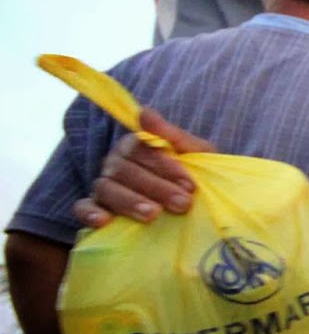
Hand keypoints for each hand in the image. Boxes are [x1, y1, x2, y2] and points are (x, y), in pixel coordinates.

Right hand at [72, 108, 211, 227]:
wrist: (200, 207)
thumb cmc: (193, 177)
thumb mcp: (195, 155)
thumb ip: (173, 135)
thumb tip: (145, 112)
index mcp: (136, 146)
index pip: (140, 149)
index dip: (165, 166)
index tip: (190, 185)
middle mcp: (115, 163)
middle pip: (124, 170)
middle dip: (155, 187)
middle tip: (182, 204)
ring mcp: (103, 186)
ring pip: (106, 188)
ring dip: (129, 201)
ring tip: (153, 215)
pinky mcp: (95, 209)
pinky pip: (83, 208)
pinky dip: (89, 213)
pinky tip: (104, 221)